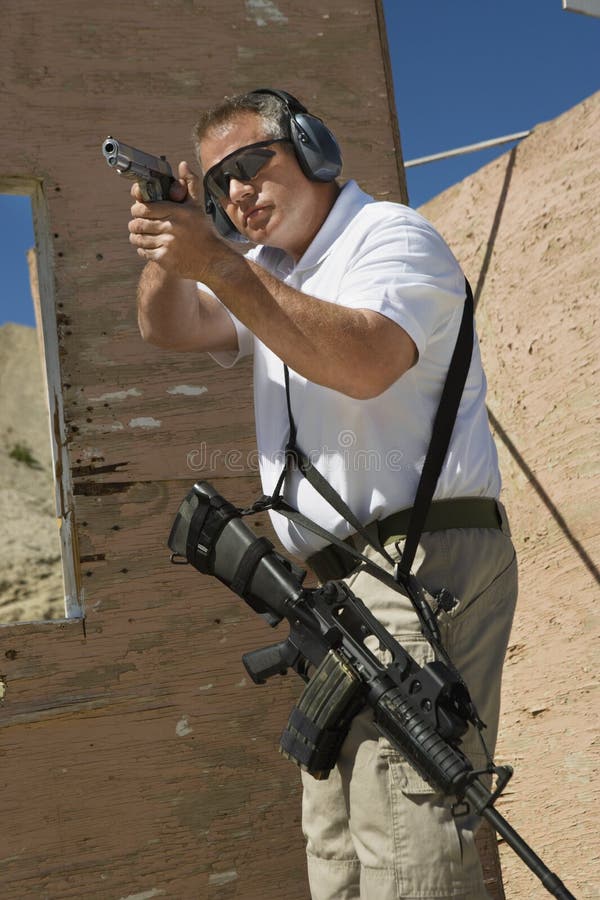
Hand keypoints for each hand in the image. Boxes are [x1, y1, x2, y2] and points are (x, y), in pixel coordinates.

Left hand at [128, 161, 222, 279]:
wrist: (212, 259)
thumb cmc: (202, 231)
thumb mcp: (197, 206)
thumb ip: (189, 184)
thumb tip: (183, 164)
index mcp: (177, 211)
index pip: (144, 208)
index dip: (136, 209)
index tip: (138, 211)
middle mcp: (172, 227)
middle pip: (138, 223)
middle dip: (134, 224)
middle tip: (136, 224)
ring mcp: (168, 244)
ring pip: (139, 238)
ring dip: (136, 237)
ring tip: (139, 235)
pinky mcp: (165, 259)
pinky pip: (144, 252)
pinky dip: (142, 250)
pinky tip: (148, 247)